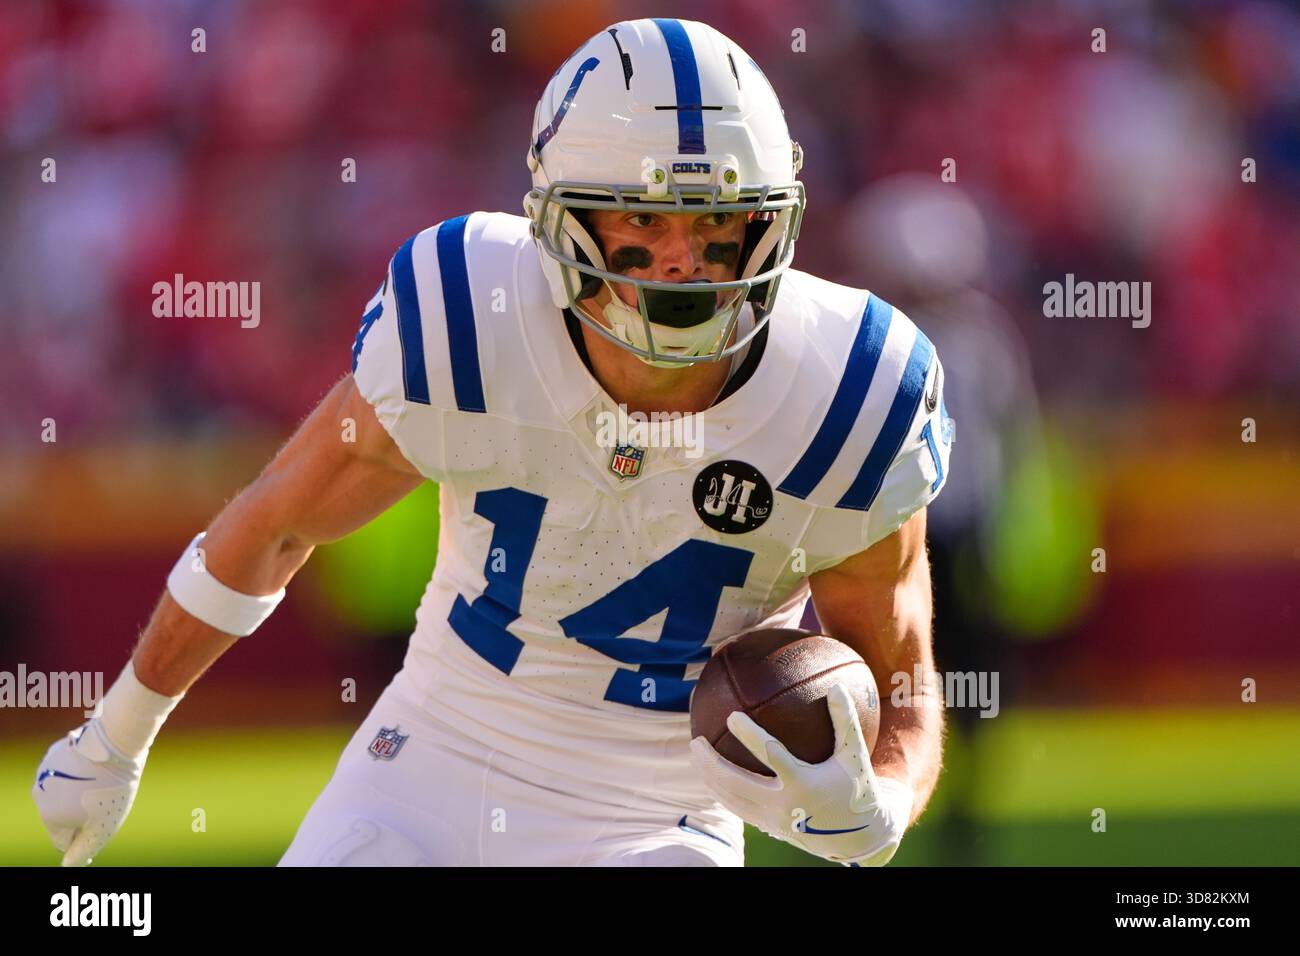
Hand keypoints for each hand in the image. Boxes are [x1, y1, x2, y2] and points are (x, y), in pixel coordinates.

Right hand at [32, 718, 145, 866]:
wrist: (114, 742)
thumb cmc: (112, 787)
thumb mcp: (103, 826)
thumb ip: (83, 849)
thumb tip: (69, 865)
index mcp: (49, 816)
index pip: (62, 839)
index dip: (84, 834)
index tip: (101, 818)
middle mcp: (40, 795)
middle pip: (62, 815)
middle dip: (81, 812)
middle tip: (104, 797)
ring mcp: (45, 772)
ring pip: (64, 791)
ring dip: (80, 790)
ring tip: (102, 779)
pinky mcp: (55, 753)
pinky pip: (68, 770)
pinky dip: (80, 771)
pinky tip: (97, 764)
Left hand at [689, 682, 912, 865]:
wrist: (860, 839)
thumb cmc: (857, 790)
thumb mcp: (855, 756)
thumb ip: (845, 722)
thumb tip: (838, 686)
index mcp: (804, 784)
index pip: (770, 756)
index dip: (750, 735)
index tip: (732, 716)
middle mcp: (784, 805)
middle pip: (737, 784)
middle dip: (712, 763)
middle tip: (696, 741)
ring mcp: (774, 820)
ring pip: (732, 800)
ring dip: (710, 778)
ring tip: (696, 756)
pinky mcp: (770, 828)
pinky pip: (738, 809)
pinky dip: (721, 792)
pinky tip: (711, 776)